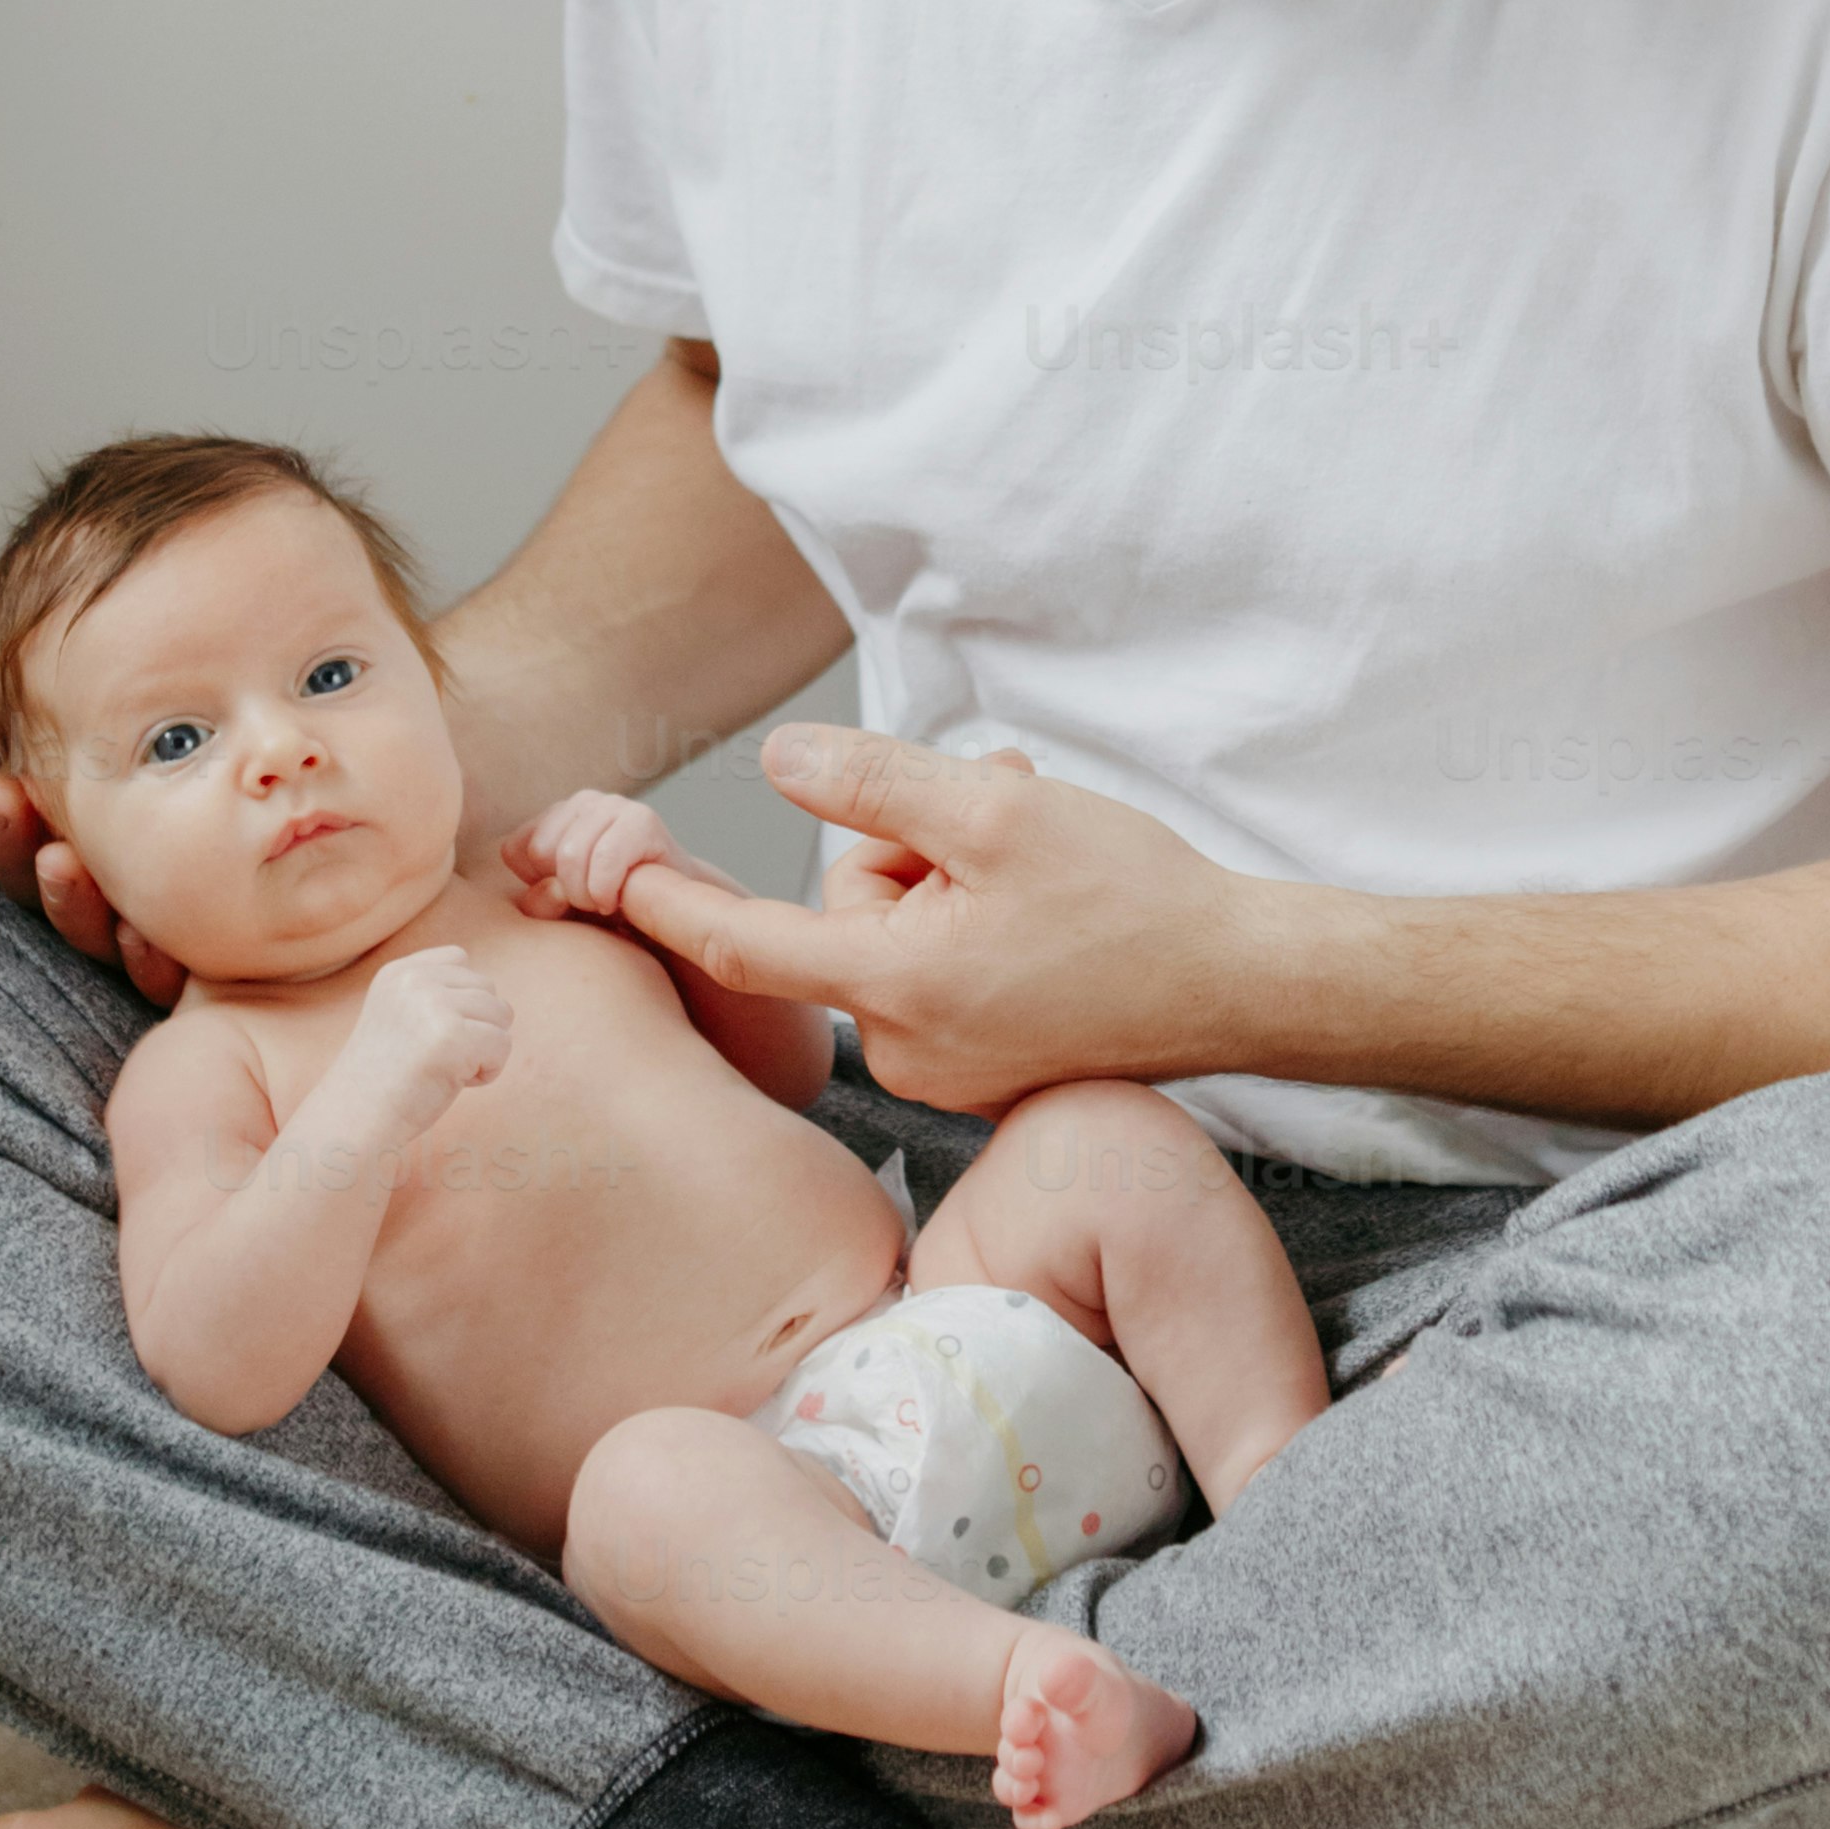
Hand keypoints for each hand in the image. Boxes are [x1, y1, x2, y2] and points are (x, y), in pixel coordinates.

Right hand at [0, 621, 184, 1005]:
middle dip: (4, 837)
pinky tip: (142, 934)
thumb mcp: (93, 707)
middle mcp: (83, 884)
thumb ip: (16, 683)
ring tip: (59, 860)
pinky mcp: (194, 965)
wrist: (282, 816)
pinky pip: (161, 977)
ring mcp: (133, 925)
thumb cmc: (170, 755)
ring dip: (64, 898)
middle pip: (25, 873)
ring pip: (84, 926)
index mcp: (51, 826)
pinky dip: (147, 959)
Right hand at [347, 946, 514, 1125]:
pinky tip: (454, 1083)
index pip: (459, 958)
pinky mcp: (452, 1036)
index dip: (460, 1000)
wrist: (355, 1120)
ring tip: (444, 1069)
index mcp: (398, 972)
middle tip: (436, 1058)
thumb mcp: (401, 1018)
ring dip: (484, 1050)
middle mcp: (414, 980)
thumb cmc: (385, 1080)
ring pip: (501, 1016)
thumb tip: (502, 1006)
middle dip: (476, 1027)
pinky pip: (502, 1046)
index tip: (431, 1033)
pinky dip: (488, 1071)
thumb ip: (437, 998)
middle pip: (487, 989)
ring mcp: (433, 1005)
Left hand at [493, 789, 692, 926]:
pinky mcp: (642, 819)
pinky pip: (604, 860)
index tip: (567, 896)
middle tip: (591, 903)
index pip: (515, 850)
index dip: (537, 886)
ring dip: (586, 896)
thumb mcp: (563, 909)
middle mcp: (582, 801)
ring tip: (605, 904)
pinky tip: (617, 901)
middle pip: (541, 851)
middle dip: (564, 891)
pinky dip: (606, 891)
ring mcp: (613, 804)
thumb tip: (550, 887)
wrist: (671, 906)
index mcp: (556, 816)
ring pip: (569, 856)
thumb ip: (540, 903)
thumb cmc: (611, 906)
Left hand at [611, 730, 1247, 1117]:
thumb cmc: (1134, 899)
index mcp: (891, 988)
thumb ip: (875, 783)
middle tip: (994, 813)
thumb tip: (779, 764)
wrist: (1242, 981)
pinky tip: (1039, 895)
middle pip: (839, 912)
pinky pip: (932, 967)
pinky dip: (970, 916)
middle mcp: (902, 1044)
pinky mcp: (979, 1064)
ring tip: (1033, 848)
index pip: (735, 940)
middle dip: (904, 845)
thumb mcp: (997, 812)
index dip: (656, 897)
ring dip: (947, 870)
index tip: (587, 868)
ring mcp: (942, 1063)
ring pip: (891, 930)